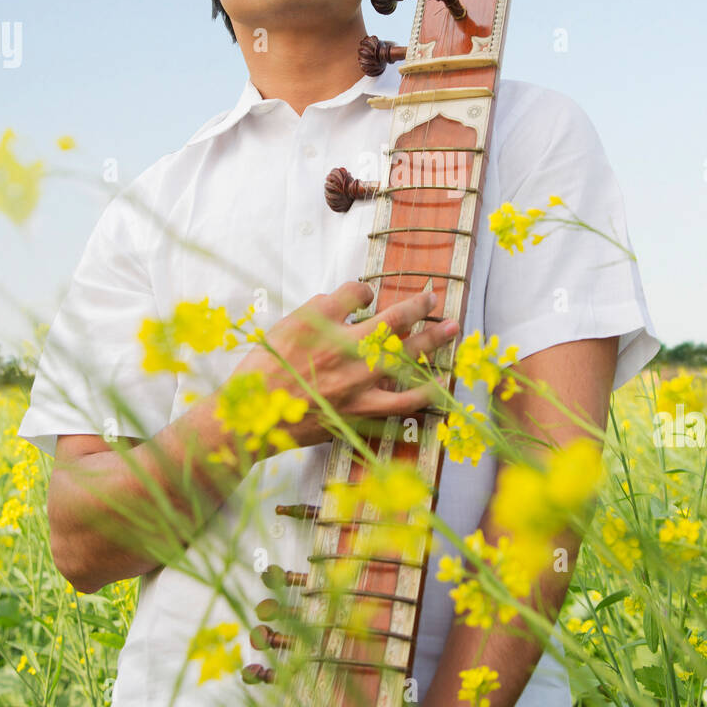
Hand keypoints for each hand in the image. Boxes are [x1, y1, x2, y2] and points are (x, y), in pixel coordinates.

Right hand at [232, 280, 458, 447]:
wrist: (253, 416)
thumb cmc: (263, 370)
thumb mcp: (283, 326)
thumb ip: (316, 310)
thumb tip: (340, 301)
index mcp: (321, 320)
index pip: (356, 292)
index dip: (364, 290)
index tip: (365, 296)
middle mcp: (345, 346)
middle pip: (394, 318)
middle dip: (418, 306)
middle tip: (433, 299)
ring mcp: (357, 379)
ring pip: (407, 355)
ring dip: (434, 340)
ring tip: (453, 329)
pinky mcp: (361, 408)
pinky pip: (403, 400)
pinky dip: (426, 390)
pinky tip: (441, 381)